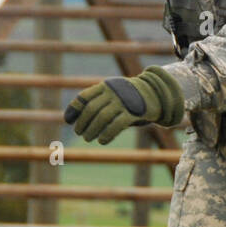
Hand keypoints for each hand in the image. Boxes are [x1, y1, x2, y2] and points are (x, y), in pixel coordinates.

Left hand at [64, 67, 184, 143]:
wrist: (157, 93)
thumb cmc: (130, 98)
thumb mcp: (113, 95)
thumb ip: (97, 103)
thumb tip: (73, 118)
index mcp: (106, 86)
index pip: (84, 97)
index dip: (74, 109)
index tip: (68, 121)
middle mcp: (114, 92)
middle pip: (92, 109)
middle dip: (83, 123)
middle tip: (80, 133)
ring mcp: (124, 101)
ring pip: (102, 117)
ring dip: (92, 130)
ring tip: (88, 138)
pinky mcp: (133, 113)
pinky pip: (117, 125)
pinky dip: (107, 134)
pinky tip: (102, 140)